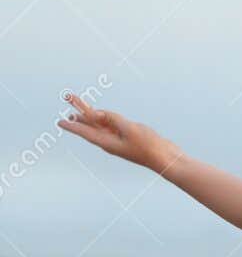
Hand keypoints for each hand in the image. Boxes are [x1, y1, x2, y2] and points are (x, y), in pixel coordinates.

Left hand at [58, 93, 183, 173]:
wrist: (167, 158)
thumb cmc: (149, 146)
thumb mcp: (130, 129)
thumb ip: (112, 118)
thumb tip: (95, 113)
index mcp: (107, 142)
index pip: (85, 131)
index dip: (72, 125)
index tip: (59, 122)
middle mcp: (110, 141)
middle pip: (90, 124)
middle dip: (79, 112)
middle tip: (68, 98)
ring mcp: (119, 139)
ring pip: (100, 124)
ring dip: (90, 114)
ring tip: (78, 106)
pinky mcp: (129, 137)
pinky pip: (112, 125)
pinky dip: (105, 118)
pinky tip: (100, 114)